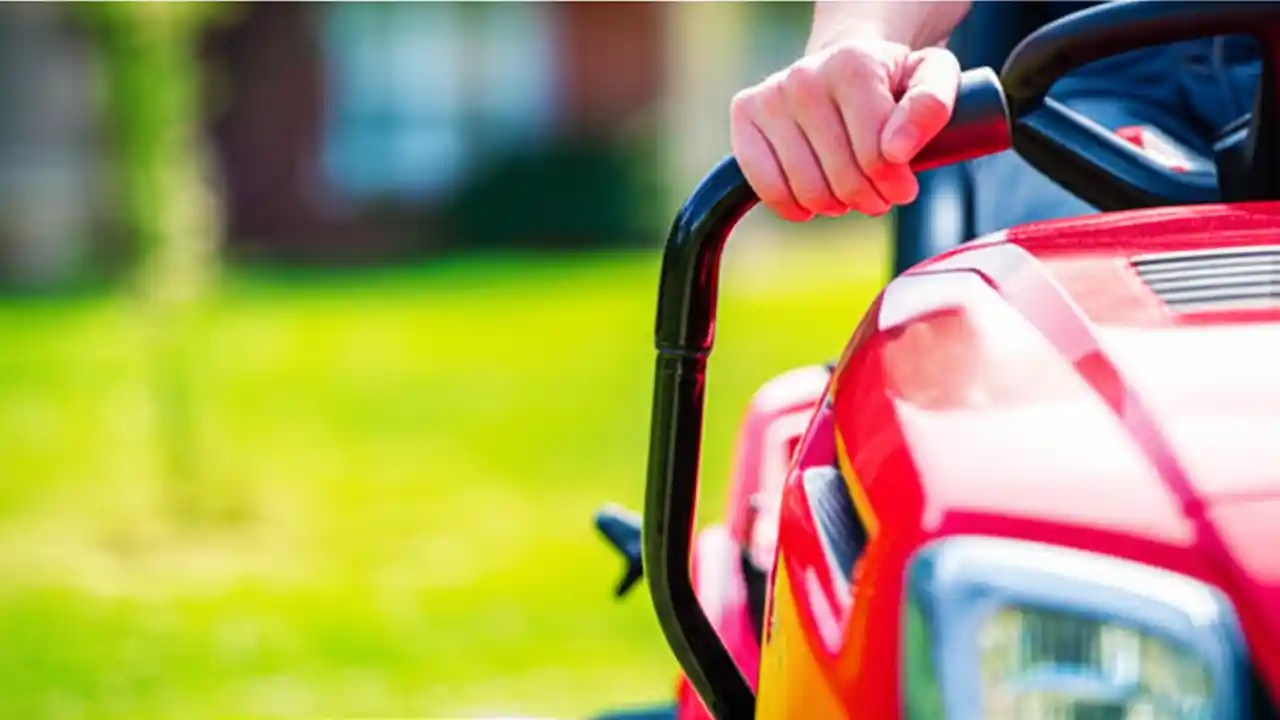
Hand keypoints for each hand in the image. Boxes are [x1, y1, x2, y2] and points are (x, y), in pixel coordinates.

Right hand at [730, 39, 960, 220]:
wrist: (840, 68)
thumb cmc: (890, 83)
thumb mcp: (932, 79)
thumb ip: (931, 106)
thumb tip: (897, 151)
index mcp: (853, 65)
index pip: (877, 156)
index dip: (895, 185)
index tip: (904, 187)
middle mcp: (805, 77)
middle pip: (842, 178)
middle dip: (867, 198)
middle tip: (876, 194)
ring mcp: (770, 96)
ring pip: (808, 189)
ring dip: (834, 206)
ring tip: (846, 192)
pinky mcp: (744, 114)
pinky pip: (766, 187)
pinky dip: (793, 207)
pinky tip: (810, 203)